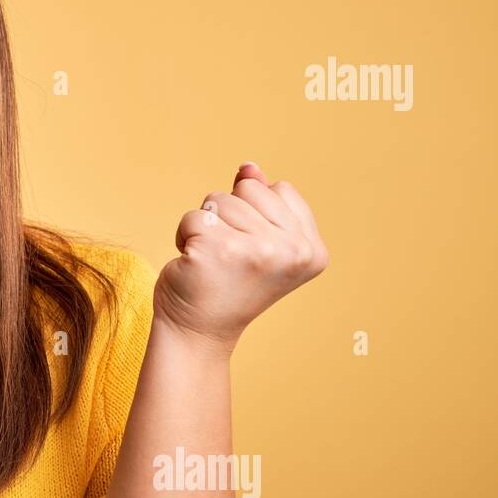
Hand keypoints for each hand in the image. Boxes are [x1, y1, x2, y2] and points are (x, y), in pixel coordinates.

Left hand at [153, 162, 328, 354]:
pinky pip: (193, 216)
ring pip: (218, 199)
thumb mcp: (256, 239)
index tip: (252, 251)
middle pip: (248, 189)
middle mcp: (293, 251)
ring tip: (211, 259)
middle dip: (229, 215)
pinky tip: (194, 263)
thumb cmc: (226, 283)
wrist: (199, 331)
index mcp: (313, 250)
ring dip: (205, 226)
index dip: (255, 213)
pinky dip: (184, 235)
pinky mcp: (220, 250)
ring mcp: (258, 250)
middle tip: (228, 256)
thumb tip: (249, 167)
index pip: (279, 189)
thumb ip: (260, 201)